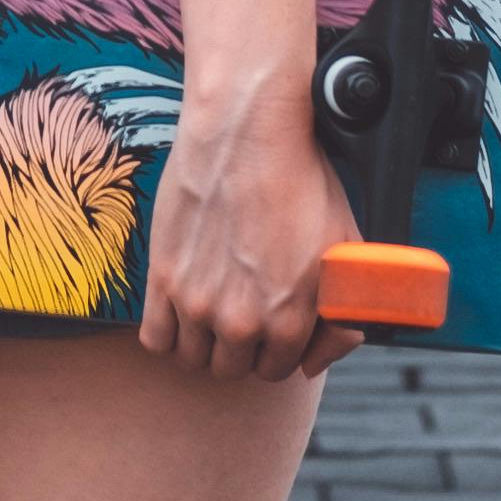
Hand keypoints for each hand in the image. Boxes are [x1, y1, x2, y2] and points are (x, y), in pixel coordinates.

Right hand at [138, 56, 362, 379]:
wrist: (246, 131)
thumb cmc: (300, 181)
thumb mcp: (345, 249)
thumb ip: (342, 317)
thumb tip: (314, 363)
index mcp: (290, 320)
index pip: (278, 370)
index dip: (278, 346)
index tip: (271, 321)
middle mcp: (242, 321)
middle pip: (233, 368)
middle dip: (241, 345)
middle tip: (243, 306)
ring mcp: (198, 302)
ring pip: (194, 358)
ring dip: (204, 339)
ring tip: (213, 304)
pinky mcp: (164, 279)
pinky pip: (155, 339)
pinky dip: (167, 332)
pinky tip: (181, 306)